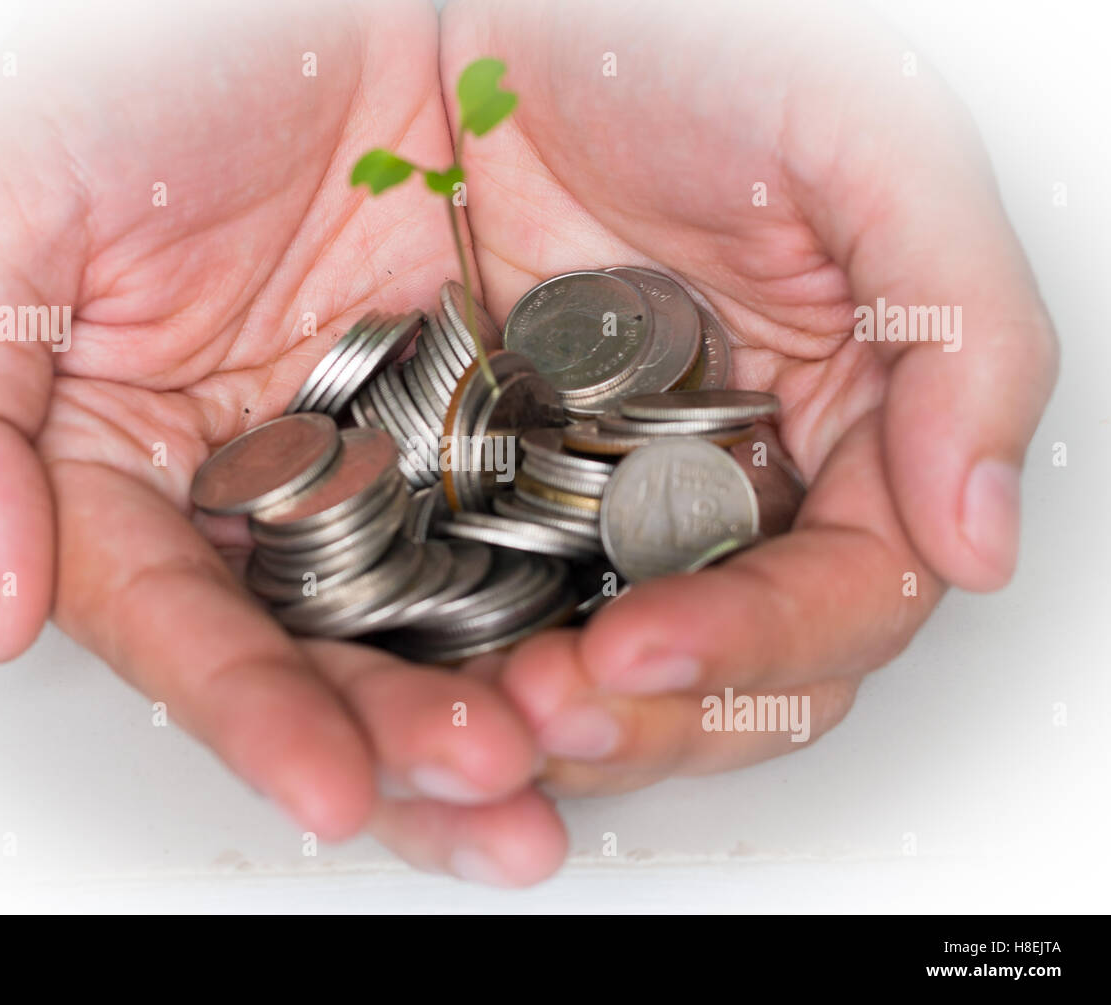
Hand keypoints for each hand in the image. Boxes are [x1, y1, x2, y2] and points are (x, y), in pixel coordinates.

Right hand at [0, 0, 565, 884]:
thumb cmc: (162, 71)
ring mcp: (386, 469)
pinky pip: (542, 536)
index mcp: (138, 470)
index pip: (184, 627)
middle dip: (397, 743)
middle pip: (325, 661)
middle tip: (481, 790)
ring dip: (497, 707)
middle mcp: (264, 493)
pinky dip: (575, 603)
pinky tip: (618, 659)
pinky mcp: (498, 430)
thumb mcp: (14, 210)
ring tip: (554, 766)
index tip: (323, 783)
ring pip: (439, 627)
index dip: (248, 713)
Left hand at [440, 0, 1057, 793]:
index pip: (836, 600)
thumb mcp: (857, 146)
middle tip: (552, 714)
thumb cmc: (686, 42)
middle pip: (715, 675)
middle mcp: (714, 485)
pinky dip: (437, 661)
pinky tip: (398, 679)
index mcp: (828, 427)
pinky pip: (461, 605)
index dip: (755, 647)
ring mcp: (588, 496)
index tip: (651, 651)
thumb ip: (960, 334)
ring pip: (588, 669)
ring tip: (466, 730)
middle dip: (640, 718)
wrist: (500, 6)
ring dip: (538, 720)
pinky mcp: (469, 485)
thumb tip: (980, 538)